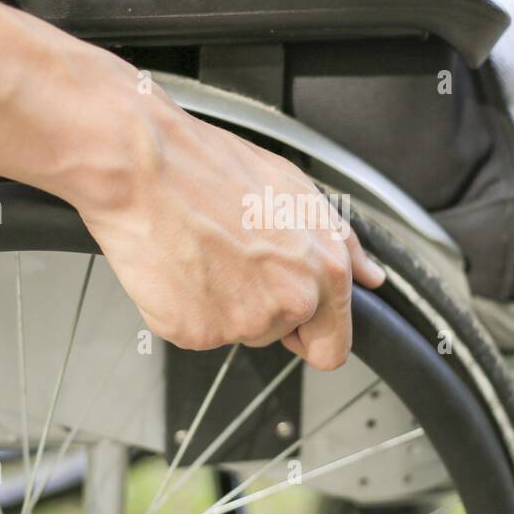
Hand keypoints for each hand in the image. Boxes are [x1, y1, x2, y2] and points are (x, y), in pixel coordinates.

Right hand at [72, 74, 384, 369]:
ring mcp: (242, 323)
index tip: (298, 323)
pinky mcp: (195, 333)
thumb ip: (344, 244)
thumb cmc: (211, 169)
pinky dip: (186, 308)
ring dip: (222, 303)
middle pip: (281, 337)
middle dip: (263, 309)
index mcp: (324, 270)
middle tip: (234, 261)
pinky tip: (181, 266)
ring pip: (238, 333)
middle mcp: (290, 301)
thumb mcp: (296, 190)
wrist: (143, 166)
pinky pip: (195, 332)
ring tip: (203, 252)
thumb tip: (370, 276)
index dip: (315, 334)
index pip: (334, 346)